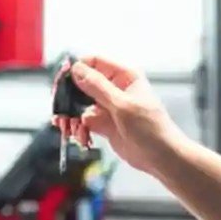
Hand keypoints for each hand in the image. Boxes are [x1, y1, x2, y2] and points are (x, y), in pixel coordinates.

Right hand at [51, 55, 186, 176]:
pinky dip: (78, 128)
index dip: (76, 68)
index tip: (62, 80)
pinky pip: (84, 121)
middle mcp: (115, 88)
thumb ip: (98, 87)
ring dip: (71, 116)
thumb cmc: (152, 129)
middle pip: (83, 83)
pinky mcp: (105, 123)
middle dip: (68, 96)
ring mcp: (109, 106)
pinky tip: (80, 136)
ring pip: (80, 104)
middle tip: (59, 108)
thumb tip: (77, 70)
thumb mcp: (122, 105)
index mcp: (125, 76)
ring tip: (68, 128)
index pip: (94, 62)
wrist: (161, 157)